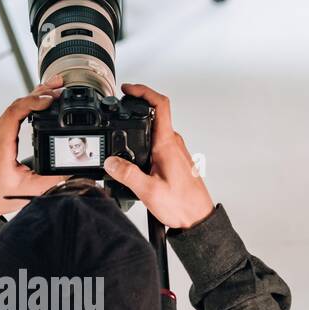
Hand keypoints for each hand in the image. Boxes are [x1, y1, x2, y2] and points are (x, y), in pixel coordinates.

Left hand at [0, 78, 67, 216]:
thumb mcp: (28, 188)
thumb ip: (52, 180)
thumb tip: (73, 172)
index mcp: (0, 142)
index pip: (16, 110)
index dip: (34, 101)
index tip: (51, 98)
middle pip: (18, 103)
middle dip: (40, 93)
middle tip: (60, 86)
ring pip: (15, 106)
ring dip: (34, 96)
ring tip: (55, 89)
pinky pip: (12, 113)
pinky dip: (28, 105)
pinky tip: (40, 102)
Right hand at [103, 84, 213, 229]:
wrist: (198, 219)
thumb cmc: (182, 205)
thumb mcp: (148, 191)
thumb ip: (127, 174)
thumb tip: (110, 162)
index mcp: (167, 144)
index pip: (160, 105)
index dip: (143, 92)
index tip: (128, 89)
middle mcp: (174, 143)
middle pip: (155, 115)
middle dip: (136, 109)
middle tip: (119, 109)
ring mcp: (176, 151)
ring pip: (156, 131)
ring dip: (140, 128)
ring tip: (122, 133)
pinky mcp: (175, 160)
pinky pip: (158, 143)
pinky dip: (145, 142)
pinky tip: (135, 155)